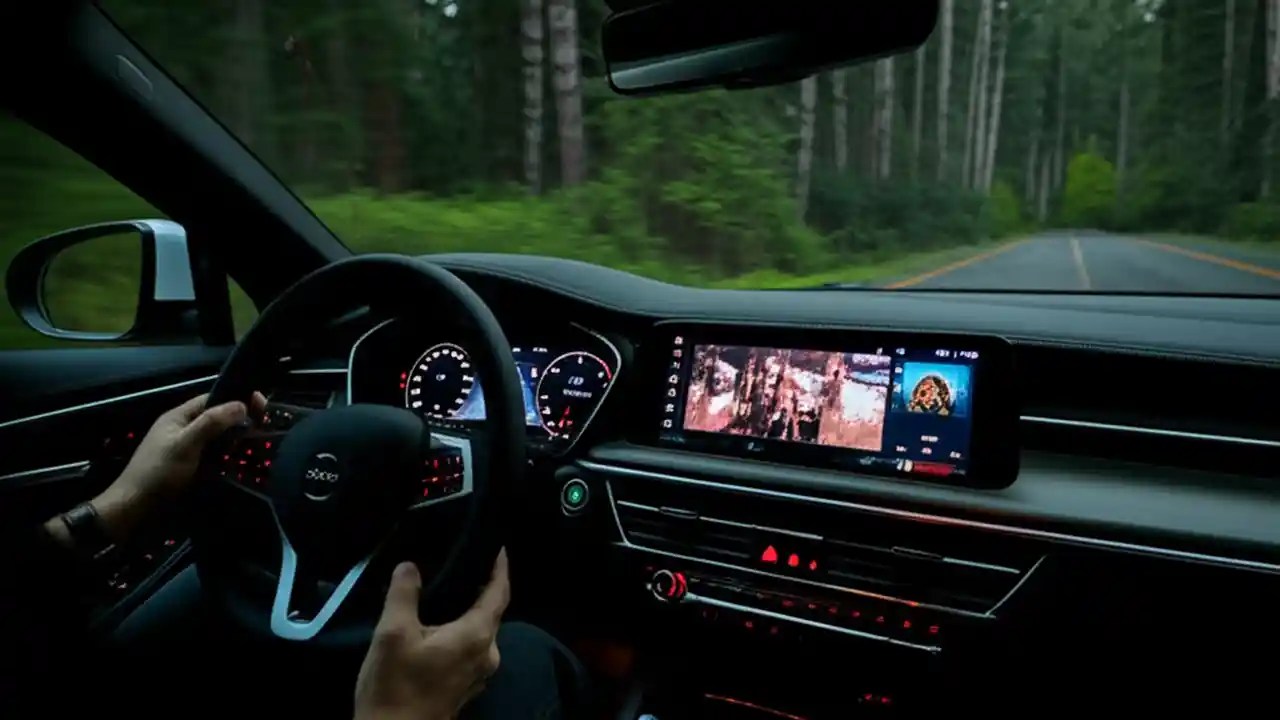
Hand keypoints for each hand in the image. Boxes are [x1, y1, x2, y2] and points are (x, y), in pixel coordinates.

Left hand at [51, 392, 265, 544]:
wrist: (136, 508)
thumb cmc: (158, 472)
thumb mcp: (186, 443)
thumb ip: (212, 422)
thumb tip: (242, 404)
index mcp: (179, 417)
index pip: (212, 399)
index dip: (235, 398)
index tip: (261, 404)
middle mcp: (184, 429)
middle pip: (217, 418)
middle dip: (238, 421)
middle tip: (261, 429)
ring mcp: (187, 449)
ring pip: (218, 438)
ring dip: (234, 441)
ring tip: (254, 446)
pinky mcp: (191, 468)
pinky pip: (214, 456)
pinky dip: (227, 457)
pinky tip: (239, 462)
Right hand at [354, 550, 510, 719]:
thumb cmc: (395, 686)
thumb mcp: (392, 634)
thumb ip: (404, 595)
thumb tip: (410, 566)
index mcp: (477, 636)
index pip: (499, 593)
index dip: (500, 568)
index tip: (498, 547)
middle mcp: (487, 654)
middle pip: (492, 612)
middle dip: (483, 586)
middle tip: (467, 561)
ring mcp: (478, 674)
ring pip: (481, 631)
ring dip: (471, 610)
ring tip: (452, 589)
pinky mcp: (465, 686)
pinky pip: (471, 648)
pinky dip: (462, 630)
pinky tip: (441, 625)